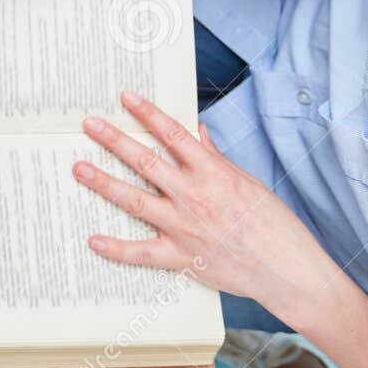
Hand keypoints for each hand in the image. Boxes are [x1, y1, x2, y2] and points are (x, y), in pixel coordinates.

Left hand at [75, 92, 342, 323]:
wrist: (288, 270)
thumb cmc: (273, 225)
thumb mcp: (247, 182)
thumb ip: (216, 157)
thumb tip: (198, 130)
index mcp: (212, 174)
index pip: (173, 135)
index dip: (147, 113)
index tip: (125, 97)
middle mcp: (194, 196)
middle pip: (145, 162)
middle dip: (114, 140)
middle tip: (89, 124)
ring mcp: (184, 227)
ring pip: (135, 201)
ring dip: (103, 183)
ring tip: (79, 168)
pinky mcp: (181, 257)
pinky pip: (142, 253)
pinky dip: (116, 249)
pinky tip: (93, 240)